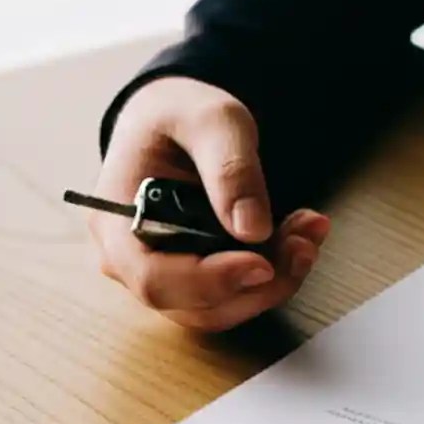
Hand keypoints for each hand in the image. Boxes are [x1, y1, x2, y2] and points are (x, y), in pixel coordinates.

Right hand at [89, 77, 328, 331]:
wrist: (175, 120)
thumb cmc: (180, 115)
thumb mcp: (211, 119)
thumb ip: (229, 168)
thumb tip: (251, 229)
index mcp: (116, 221)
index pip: (155, 278)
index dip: (211, 282)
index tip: (264, 264)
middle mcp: (130, 261)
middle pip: (196, 304)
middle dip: (260, 281)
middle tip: (305, 241)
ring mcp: (163, 275)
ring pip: (223, 307)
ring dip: (275, 280)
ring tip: (308, 233)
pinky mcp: (193, 279)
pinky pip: (234, 295)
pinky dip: (273, 274)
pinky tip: (297, 238)